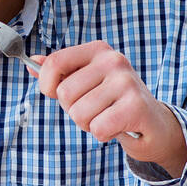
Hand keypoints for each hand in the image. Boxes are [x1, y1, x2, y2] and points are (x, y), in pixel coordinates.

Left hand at [27, 42, 186, 176]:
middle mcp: (113, 60)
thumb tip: (32, 62)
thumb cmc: (114, 103)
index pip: (55, 62)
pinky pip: (98, 128)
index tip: (56, 95)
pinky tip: (118, 127)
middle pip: (65, 93)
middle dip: (73, 110)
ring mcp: (126, 82)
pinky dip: (103, 135)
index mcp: (98, 50)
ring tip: (108, 117)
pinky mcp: (136, 106)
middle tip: (96, 109)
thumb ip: (60, 72)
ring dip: (89, 124)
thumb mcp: (86, 83)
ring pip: (79, 114)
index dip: (47, 85)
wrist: (154, 124)